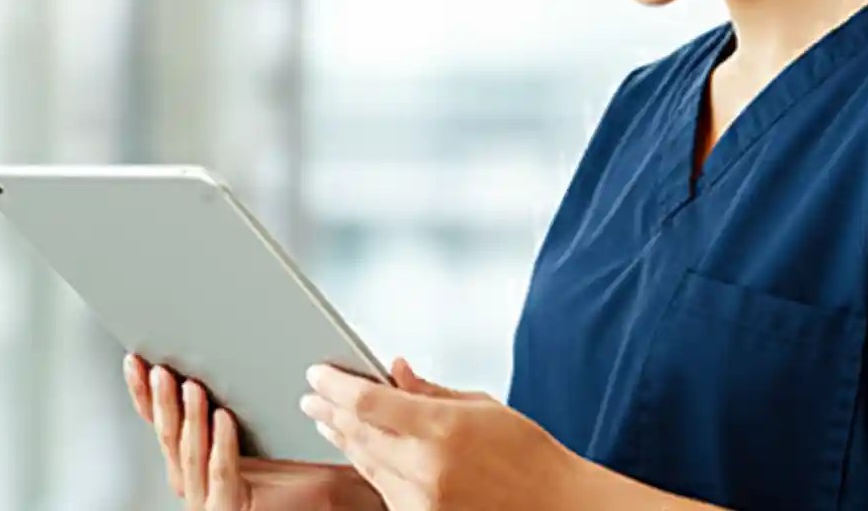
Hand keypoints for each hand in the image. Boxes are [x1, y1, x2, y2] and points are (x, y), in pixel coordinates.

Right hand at [123, 354, 384, 510]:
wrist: (336, 499)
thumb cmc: (306, 469)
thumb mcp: (267, 424)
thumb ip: (244, 394)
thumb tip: (230, 340)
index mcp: (201, 458)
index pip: (163, 421)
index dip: (146, 392)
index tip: (138, 359)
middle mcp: (198, 480)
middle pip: (169, 436)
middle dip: (161, 399)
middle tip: (158, 367)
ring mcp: (210, 497)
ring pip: (190, 453)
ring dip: (189, 416)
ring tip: (190, 385)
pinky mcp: (229, 508)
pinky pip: (222, 472)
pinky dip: (220, 444)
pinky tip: (222, 418)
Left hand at [300, 358, 580, 510]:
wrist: (556, 507)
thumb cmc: (528, 455)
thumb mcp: (482, 407)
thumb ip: (429, 391)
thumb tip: (393, 369)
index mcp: (442, 429)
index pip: (368, 402)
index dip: (335, 385)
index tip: (317, 374)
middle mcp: (425, 468)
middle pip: (358, 433)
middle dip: (330, 411)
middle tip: (311, 396)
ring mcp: (421, 501)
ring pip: (365, 463)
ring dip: (342, 438)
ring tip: (327, 419)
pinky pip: (383, 489)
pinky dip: (368, 465)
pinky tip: (360, 451)